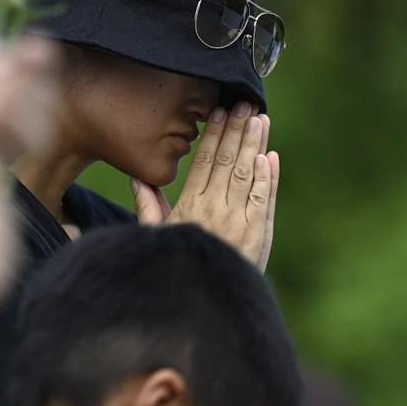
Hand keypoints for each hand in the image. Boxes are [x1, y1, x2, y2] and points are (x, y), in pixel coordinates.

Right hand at [131, 102, 279, 271]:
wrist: (206, 301)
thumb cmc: (178, 268)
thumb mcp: (157, 237)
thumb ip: (148, 207)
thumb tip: (138, 179)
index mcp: (190, 205)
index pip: (204, 161)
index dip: (213, 135)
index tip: (219, 112)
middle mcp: (214, 208)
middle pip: (227, 160)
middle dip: (237, 129)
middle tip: (245, 104)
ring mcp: (238, 218)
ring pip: (247, 172)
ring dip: (254, 144)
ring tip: (259, 119)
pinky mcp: (257, 231)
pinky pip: (262, 197)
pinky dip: (267, 176)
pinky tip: (268, 155)